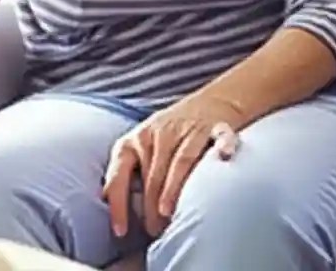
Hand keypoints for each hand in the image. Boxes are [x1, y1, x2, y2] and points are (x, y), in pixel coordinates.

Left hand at [102, 93, 244, 237]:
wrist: (210, 102)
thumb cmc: (168, 136)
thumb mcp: (141, 148)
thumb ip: (128, 174)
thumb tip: (111, 208)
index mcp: (135, 140)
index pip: (120, 173)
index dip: (118, 203)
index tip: (119, 230)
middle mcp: (159, 132)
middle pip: (152, 175)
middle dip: (150, 207)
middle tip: (153, 233)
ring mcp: (189, 128)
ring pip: (180, 161)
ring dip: (173, 188)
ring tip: (168, 214)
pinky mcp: (216, 127)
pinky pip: (221, 137)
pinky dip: (223, 146)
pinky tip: (224, 158)